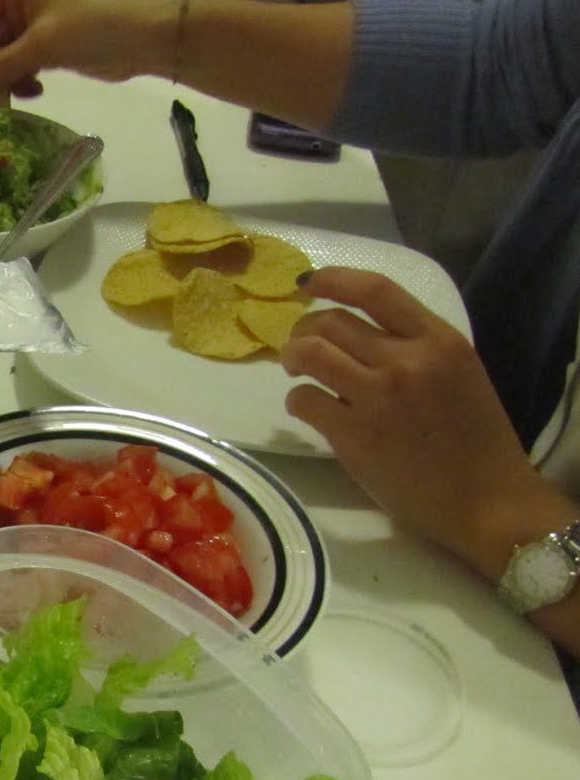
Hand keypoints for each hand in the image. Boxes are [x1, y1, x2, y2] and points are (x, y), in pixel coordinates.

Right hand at [0, 0, 170, 94]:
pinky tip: (35, 91)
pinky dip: (24, 78)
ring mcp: (40, 23)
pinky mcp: (53, 44)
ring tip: (12, 98)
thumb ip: (2, 66)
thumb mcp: (42, 44)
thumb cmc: (92, 26)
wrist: (145, 38)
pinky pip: (24, 61)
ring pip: (6, 51)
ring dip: (5, 76)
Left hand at [282, 267, 555, 576]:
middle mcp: (407, 361)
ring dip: (293, 358)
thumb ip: (416, 348)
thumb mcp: (459, 374)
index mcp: (440, 340)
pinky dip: (297, 401)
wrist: (487, 500)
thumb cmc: (475, 441)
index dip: (334, 279)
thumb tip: (359, 335)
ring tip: (297, 372)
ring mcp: (378, 398)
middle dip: (304, 329)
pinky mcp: (353, 436)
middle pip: (331, 322)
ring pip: (310, 354)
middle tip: (300, 347)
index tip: (309, 283)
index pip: (376, 290)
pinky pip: (304, 401)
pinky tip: (307, 410)